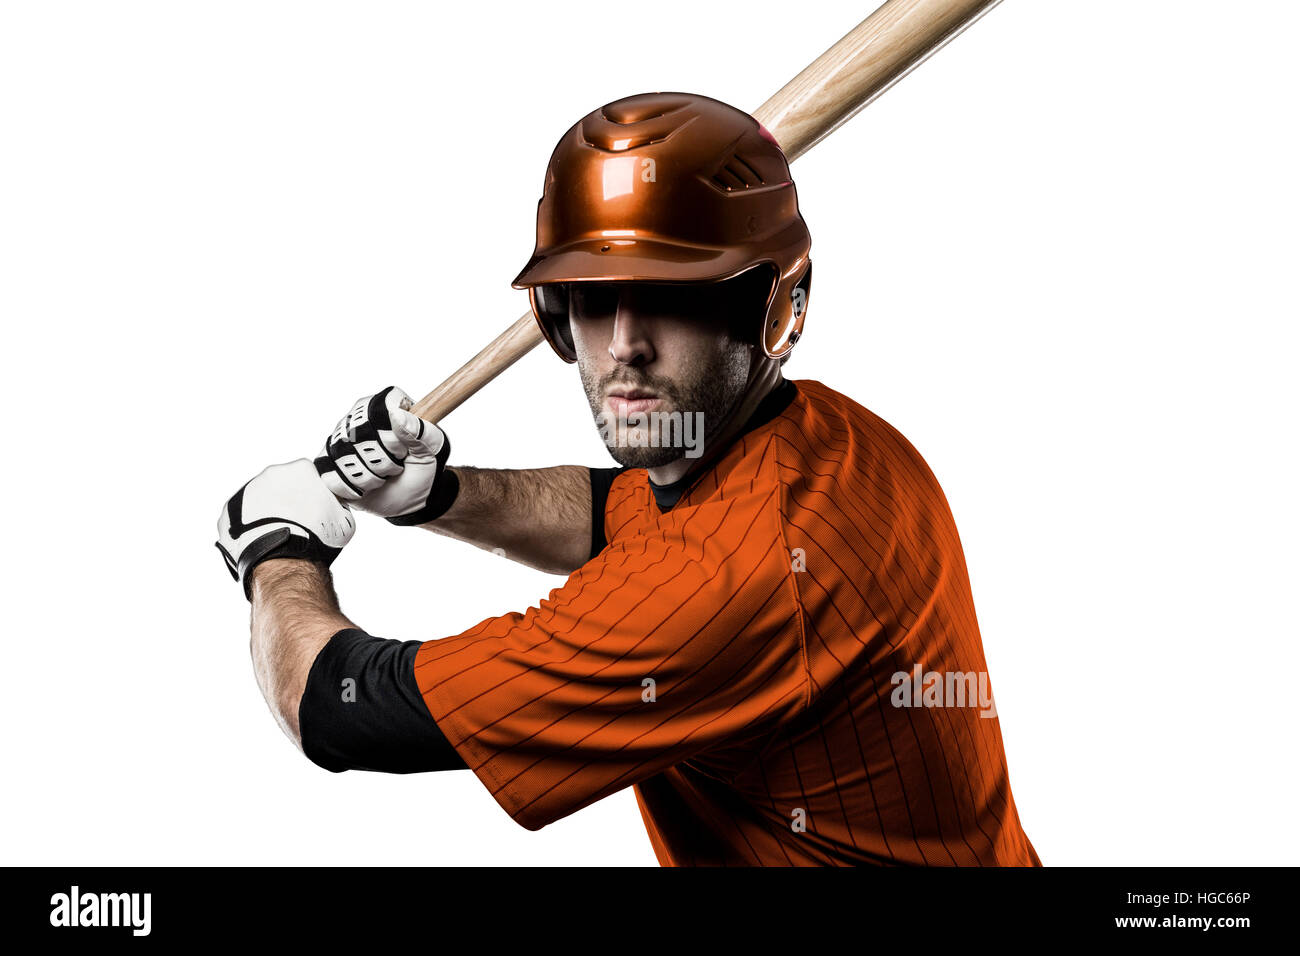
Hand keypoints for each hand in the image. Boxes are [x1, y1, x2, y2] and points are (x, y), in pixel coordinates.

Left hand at [216, 459, 355, 598]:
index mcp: (300, 469)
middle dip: (287, 500)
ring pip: (258, 500)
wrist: (283, 561)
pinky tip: (259, 542)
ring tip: (276, 536)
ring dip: (266, 513)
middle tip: (296, 523)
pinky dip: (248, 527)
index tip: (315, 509)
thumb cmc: (316, 539)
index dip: (313, 493)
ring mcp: (246, 491)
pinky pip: (240, 517)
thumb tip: (333, 505)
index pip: (309, 475)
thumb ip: (336, 504)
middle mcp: (271, 473)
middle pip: (281, 484)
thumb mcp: (344, 519)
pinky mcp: (228, 511)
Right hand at [314, 386, 456, 524]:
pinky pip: (331, 472)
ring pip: (345, 456)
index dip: (392, 436)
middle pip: (360, 434)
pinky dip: (352, 486)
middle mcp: (359, 418)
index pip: (381, 409)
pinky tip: (365, 486)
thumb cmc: (421, 467)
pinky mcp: (328, 461)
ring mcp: (341, 439)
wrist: (409, 499)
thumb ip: (419, 430)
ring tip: (382, 478)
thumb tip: (397, 415)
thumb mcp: (431, 450)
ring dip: (370, 476)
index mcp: (385, 406)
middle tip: (396, 467)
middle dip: (383, 460)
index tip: (404, 450)